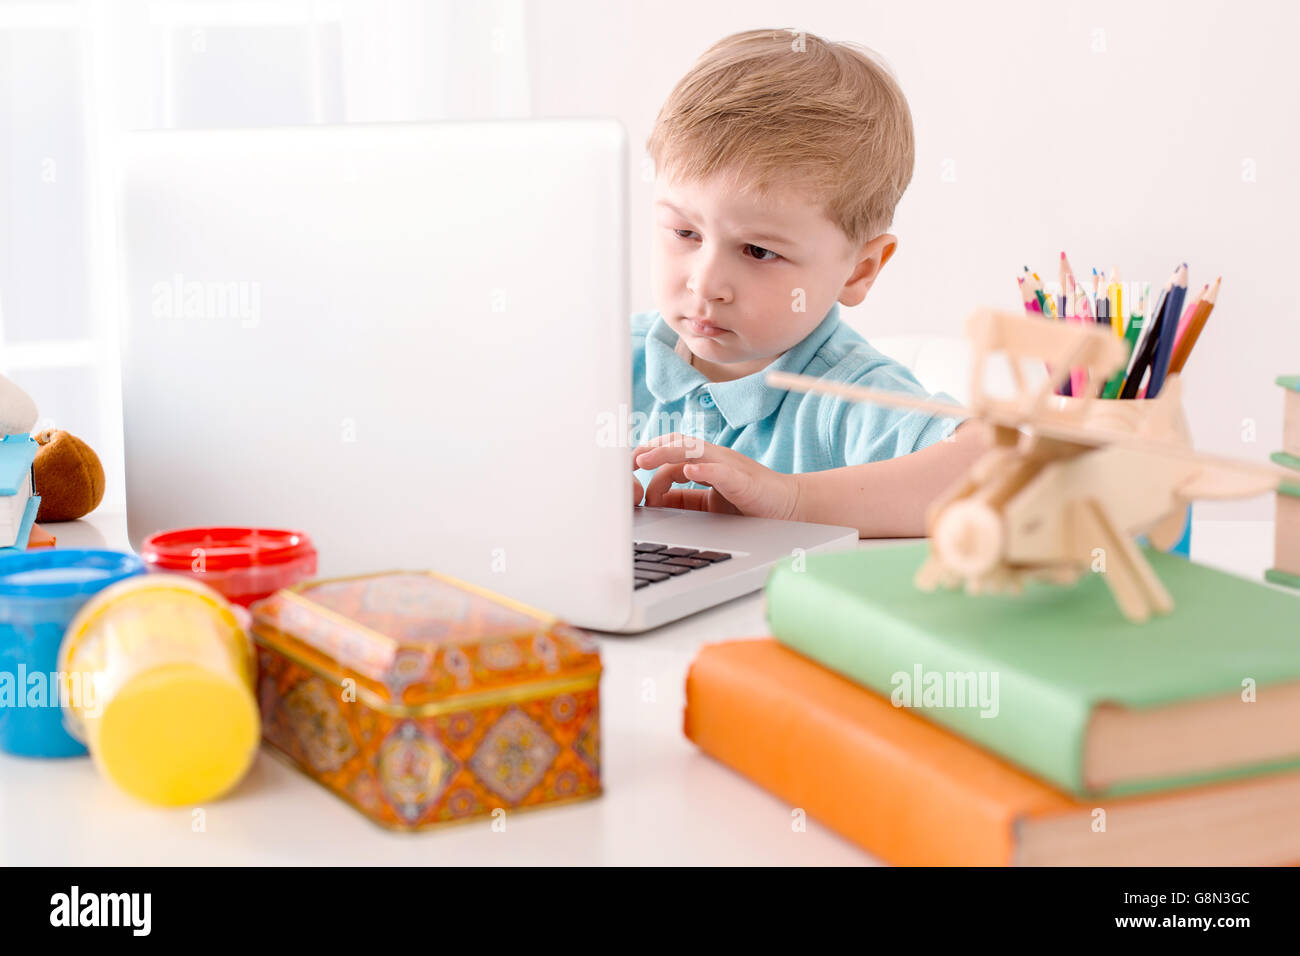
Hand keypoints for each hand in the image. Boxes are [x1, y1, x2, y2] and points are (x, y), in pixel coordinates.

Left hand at [632, 432, 800, 520]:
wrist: (791, 507)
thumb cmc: (750, 503)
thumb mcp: (709, 503)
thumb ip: (683, 500)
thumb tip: (652, 504)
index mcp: (705, 463)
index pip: (670, 454)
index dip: (649, 462)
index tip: (629, 475)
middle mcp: (715, 459)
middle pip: (677, 445)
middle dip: (649, 450)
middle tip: (626, 462)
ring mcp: (729, 466)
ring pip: (693, 452)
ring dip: (665, 454)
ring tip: (644, 460)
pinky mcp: (744, 480)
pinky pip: (721, 471)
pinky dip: (704, 469)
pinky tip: (689, 471)